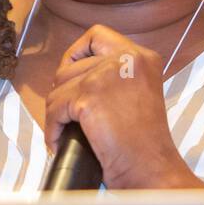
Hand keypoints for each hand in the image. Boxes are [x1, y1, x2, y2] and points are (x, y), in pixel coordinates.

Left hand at [44, 24, 203, 190]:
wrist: (151, 168)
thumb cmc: (145, 143)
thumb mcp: (138, 93)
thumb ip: (115, 76)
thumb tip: (74, 75)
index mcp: (142, 57)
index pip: (97, 36)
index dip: (77, 54)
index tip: (71, 75)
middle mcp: (127, 58)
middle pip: (72, 64)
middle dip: (63, 91)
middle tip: (66, 112)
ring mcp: (106, 76)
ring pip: (59, 87)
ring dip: (56, 112)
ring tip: (64, 130)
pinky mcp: (89, 97)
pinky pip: (55, 109)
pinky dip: (52, 128)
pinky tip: (59, 141)